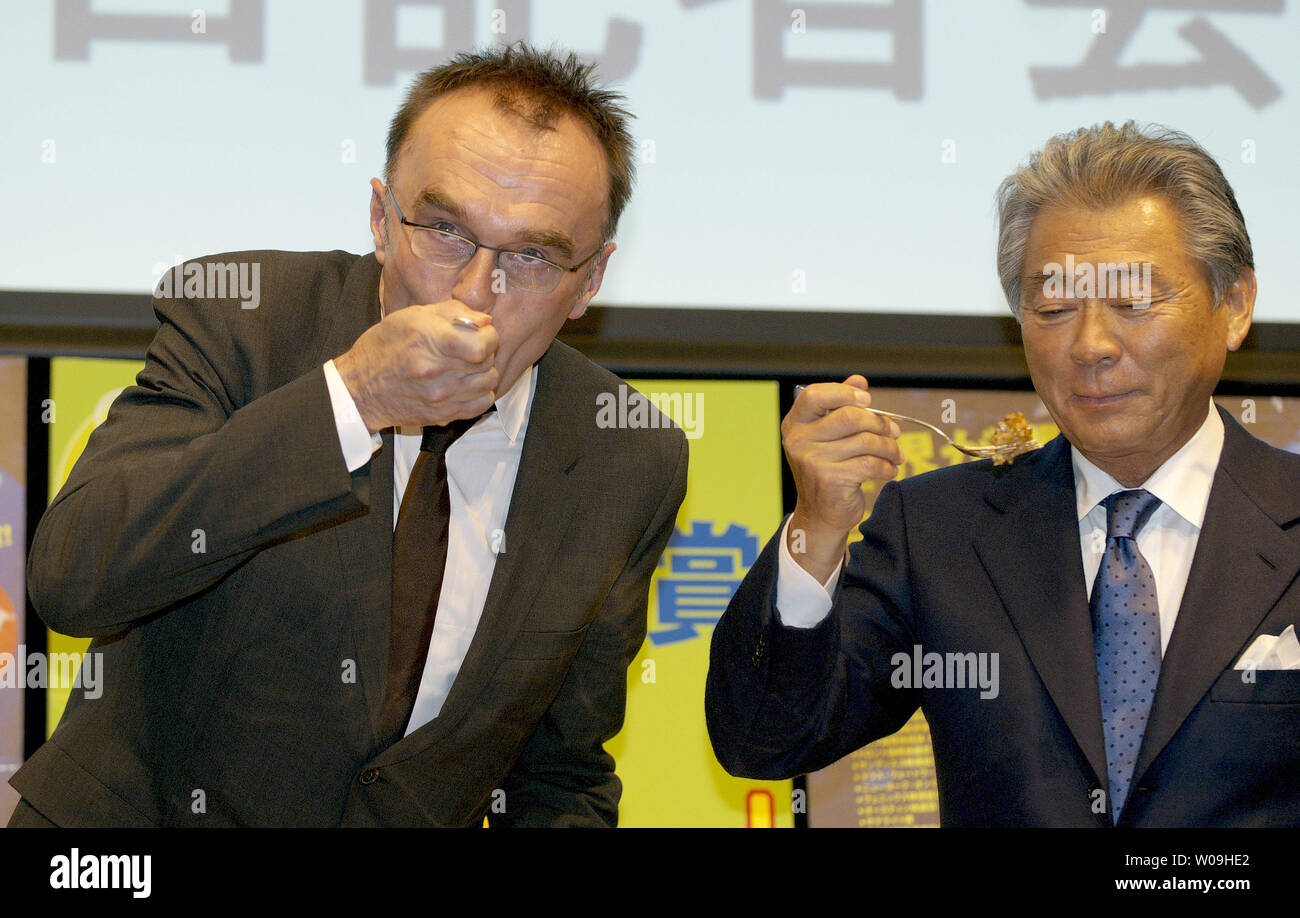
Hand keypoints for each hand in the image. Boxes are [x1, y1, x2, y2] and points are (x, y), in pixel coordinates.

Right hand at [334, 300, 499, 430]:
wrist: (360, 389)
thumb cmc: (383, 347)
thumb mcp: (412, 315)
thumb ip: (453, 312)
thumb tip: (485, 320)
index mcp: (430, 341)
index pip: (482, 344)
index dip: (489, 336)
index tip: (482, 333)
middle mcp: (437, 371)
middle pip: (487, 362)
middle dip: (485, 351)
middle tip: (470, 348)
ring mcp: (441, 396)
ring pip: (488, 383)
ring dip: (484, 372)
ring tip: (468, 366)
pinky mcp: (443, 414)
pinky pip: (481, 404)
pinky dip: (480, 393)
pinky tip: (467, 384)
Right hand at [783, 375, 902, 581]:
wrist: (820, 516)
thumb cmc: (828, 470)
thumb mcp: (828, 437)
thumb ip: (841, 407)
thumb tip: (859, 381)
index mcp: (796, 425)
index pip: (814, 395)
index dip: (844, 392)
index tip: (867, 399)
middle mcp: (799, 441)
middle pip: (850, 416)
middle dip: (880, 423)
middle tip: (894, 432)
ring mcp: (812, 461)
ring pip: (866, 441)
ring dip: (889, 448)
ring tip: (895, 455)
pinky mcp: (830, 480)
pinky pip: (870, 464)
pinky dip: (887, 467)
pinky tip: (889, 471)